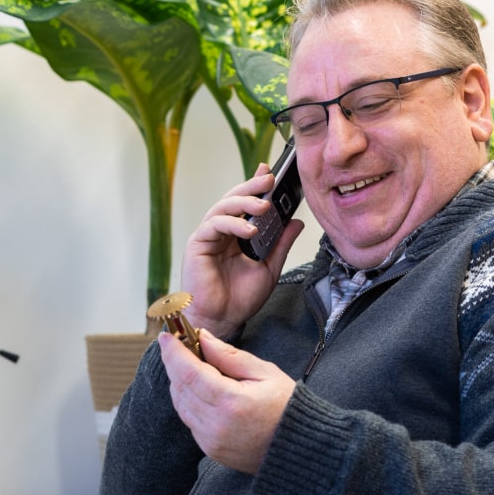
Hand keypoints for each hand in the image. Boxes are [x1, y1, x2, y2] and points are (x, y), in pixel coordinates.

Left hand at [160, 329, 296, 474]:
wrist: (297, 446)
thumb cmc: (286, 406)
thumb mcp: (264, 372)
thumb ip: (229, 356)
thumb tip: (203, 338)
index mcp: (231, 402)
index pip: (189, 373)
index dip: (174, 353)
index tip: (166, 337)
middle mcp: (216, 424)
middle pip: (180, 388)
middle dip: (174, 364)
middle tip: (177, 345)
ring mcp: (211, 440)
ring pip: (180, 404)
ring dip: (179, 382)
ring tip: (190, 365)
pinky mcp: (210, 449)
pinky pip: (189, 419)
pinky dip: (188, 401)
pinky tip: (199, 389)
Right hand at [180, 164, 303, 338]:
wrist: (222, 321)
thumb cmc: (239, 300)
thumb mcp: (269, 268)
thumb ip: (280, 244)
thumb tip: (296, 222)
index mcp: (235, 236)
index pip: (245, 204)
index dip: (255, 186)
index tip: (271, 173)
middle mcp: (220, 233)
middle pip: (233, 200)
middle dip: (251, 186)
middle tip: (269, 179)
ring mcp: (207, 237)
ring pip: (222, 207)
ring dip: (244, 202)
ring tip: (264, 205)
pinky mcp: (197, 244)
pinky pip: (214, 224)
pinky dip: (233, 223)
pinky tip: (250, 229)